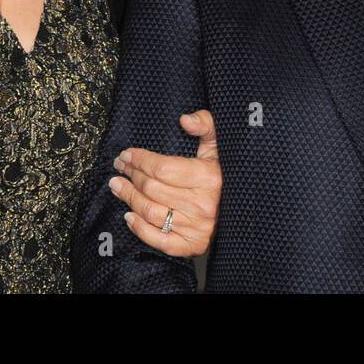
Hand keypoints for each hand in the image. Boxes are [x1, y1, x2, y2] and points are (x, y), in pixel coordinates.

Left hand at [109, 109, 220, 257]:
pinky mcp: (193, 245)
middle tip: (119, 168)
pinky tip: (129, 215)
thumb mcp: (220, 143)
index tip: (126, 154)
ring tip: (117, 186)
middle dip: (131, 176)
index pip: (162, 168)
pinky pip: (160, 240)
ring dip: (129, 198)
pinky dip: (140, 229)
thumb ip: (205, 124)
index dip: (140, 160)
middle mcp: (202, 204)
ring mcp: (197, 227)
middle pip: (152, 189)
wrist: (245, 205)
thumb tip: (185, 119)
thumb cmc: (226, 172)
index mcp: (208, 177)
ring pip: (151, 212)